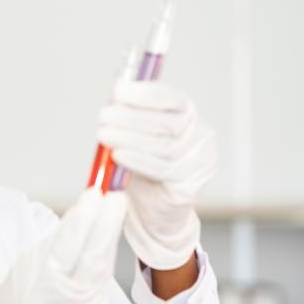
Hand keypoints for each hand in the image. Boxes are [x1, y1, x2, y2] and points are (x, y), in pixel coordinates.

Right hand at [0, 188, 127, 303]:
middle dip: (108, 224)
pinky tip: (108, 236)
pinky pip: (104, 278)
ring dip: (110, 236)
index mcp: (43, 288)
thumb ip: (59, 240)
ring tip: (114, 208)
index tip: (95, 194)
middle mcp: (67, 303)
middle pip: (94, 258)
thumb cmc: (19, 291)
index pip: (68, 248)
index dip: (84, 220)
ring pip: (104, 267)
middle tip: (116, 196)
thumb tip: (82, 211)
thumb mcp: (30, 261)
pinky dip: (107, 254)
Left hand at [96, 81, 216, 269]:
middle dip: (131, 117)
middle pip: (167, 123)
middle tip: (103, 115)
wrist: (155, 212)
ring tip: (104, 133)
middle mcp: (200, 137)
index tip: (118, 91)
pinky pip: (162, 169)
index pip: (173, 98)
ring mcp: (200, 163)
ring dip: (129, 138)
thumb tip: (115, 91)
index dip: (146, 94)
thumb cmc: (145, 169)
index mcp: (189, 118)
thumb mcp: (138, 137)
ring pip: (163, 146)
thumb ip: (131, 115)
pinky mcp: (191, 186)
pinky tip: (117, 155)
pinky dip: (137, 160)